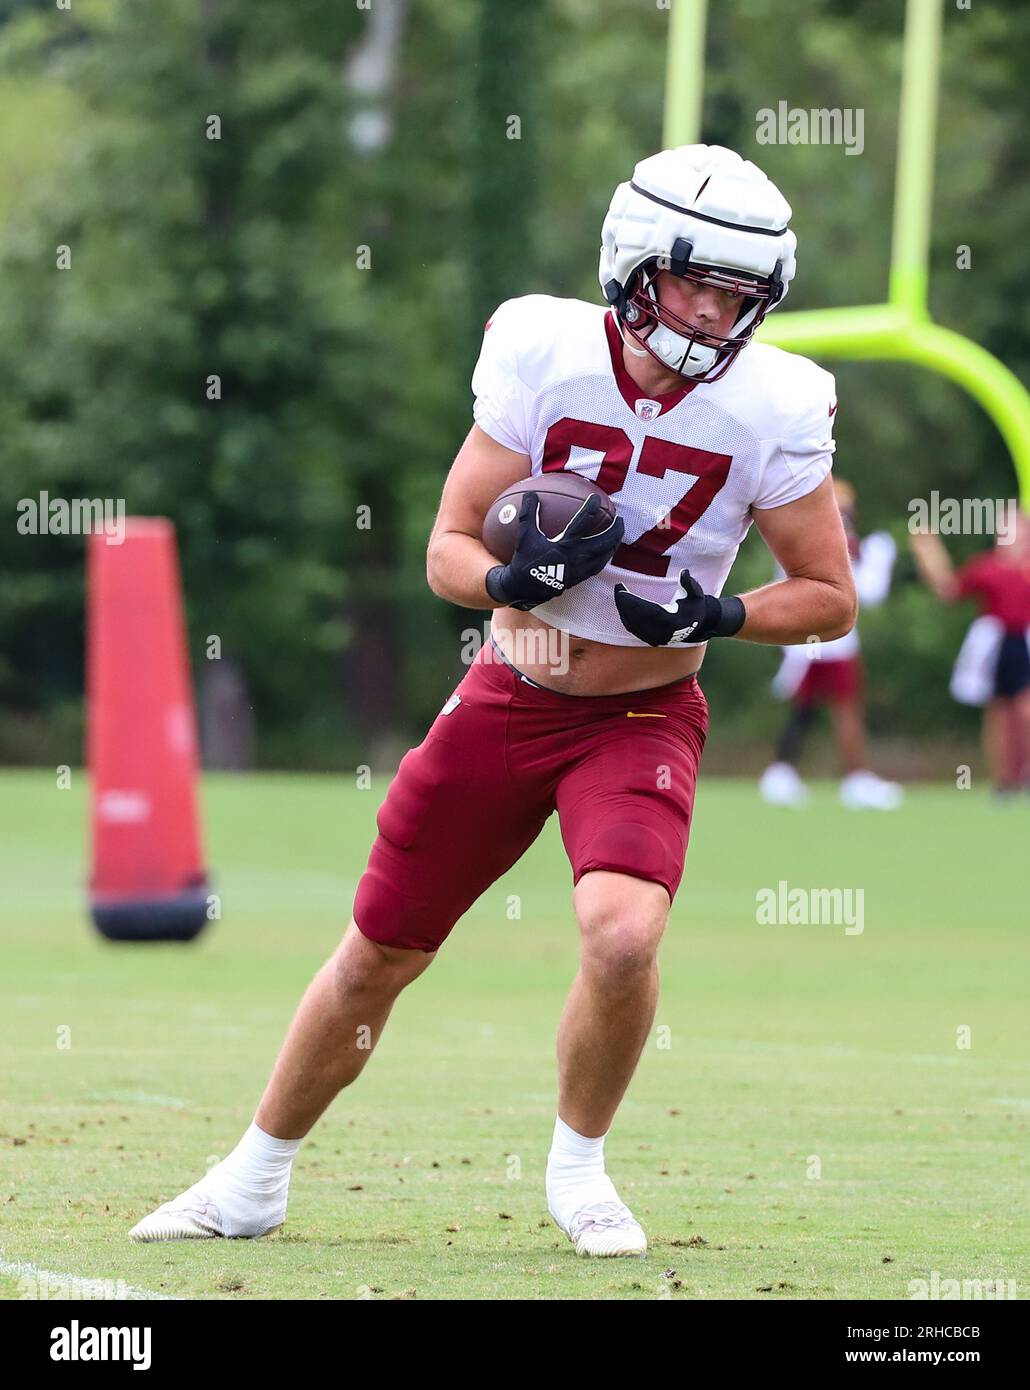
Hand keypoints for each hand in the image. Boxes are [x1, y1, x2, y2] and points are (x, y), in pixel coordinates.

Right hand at [487, 491, 624, 610]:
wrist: (525, 588)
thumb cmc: (525, 560)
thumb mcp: (525, 535)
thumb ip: (529, 514)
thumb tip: (530, 493)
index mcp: (566, 545)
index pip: (584, 522)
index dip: (591, 507)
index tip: (596, 498)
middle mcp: (577, 557)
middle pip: (605, 541)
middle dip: (615, 529)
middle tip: (620, 519)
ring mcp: (581, 569)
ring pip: (605, 556)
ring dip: (614, 544)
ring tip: (617, 536)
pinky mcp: (580, 578)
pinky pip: (599, 566)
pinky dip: (605, 557)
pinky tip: (605, 553)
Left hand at [613, 568, 745, 645]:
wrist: (698, 624)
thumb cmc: (694, 605)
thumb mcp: (695, 592)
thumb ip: (689, 583)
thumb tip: (685, 572)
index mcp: (672, 621)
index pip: (646, 610)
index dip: (631, 600)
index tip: (621, 589)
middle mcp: (662, 632)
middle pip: (636, 618)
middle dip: (623, 603)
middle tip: (618, 589)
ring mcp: (657, 638)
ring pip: (633, 625)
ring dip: (623, 610)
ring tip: (620, 595)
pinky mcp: (652, 640)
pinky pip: (634, 630)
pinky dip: (626, 618)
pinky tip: (624, 607)